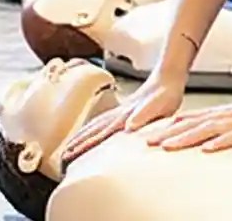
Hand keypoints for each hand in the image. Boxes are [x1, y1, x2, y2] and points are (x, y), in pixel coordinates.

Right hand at [61, 73, 183, 162]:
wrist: (167, 77)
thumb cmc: (165, 94)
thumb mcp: (158, 106)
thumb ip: (143, 114)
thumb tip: (129, 126)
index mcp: (124, 116)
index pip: (99, 133)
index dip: (84, 144)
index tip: (70, 153)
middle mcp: (118, 114)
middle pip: (93, 129)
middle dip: (77, 141)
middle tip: (64, 154)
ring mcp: (120, 111)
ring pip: (96, 124)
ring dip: (83, 135)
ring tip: (71, 144)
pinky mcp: (125, 110)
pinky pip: (104, 121)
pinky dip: (94, 127)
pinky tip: (93, 131)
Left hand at [143, 92, 231, 152]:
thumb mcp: (230, 119)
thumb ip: (211, 125)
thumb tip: (191, 133)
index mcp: (216, 115)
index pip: (187, 120)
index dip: (167, 128)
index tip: (148, 136)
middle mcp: (222, 117)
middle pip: (191, 125)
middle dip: (169, 134)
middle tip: (149, 142)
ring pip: (207, 130)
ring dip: (186, 138)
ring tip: (169, 145)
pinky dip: (220, 142)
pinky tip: (208, 148)